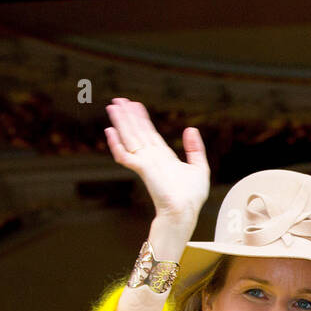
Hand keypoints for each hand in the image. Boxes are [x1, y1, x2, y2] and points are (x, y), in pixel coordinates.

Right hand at [104, 98, 209, 221]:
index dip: (142, 119)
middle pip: (137, 132)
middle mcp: (152, 157)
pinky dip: (116, 144)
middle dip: (128, 116)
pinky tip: (110, 131)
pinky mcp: (142, 169)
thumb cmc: (191, 197)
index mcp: (164, 156)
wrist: (185, 211)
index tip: (135, 105)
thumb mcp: (199, 168)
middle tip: (118, 100)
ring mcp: (145, 163)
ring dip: (121, 122)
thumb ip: (195, 148)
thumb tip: (190, 128)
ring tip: (113, 107)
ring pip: (129, 138)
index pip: (150, 133)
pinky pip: (125, 155)